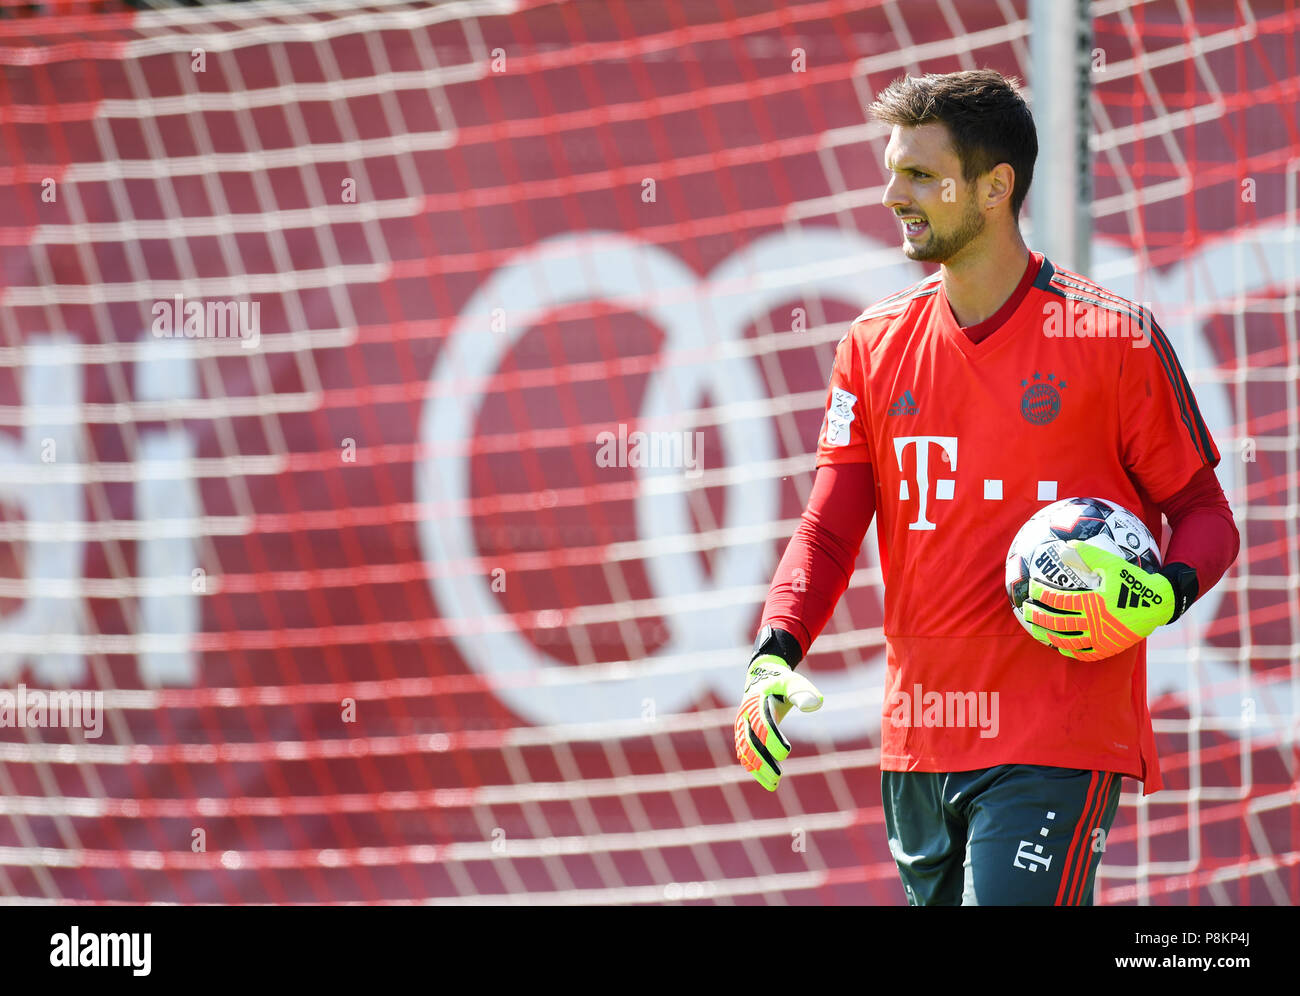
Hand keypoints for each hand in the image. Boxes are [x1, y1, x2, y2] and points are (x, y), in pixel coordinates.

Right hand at [734, 655, 823, 790]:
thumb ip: (802, 692)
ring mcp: (741, 726)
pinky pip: (745, 754)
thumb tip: (816, 704)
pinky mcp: (743, 734)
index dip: (772, 739)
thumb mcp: (792, 682)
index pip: (762, 724)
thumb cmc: (781, 681)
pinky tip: (766, 780)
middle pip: (750, 742)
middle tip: (778, 777)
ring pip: (745, 751)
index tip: (786, 753)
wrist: (761, 677)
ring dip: (757, 768)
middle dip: (762, 761)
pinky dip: (754, 767)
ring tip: (773, 784)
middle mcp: (745, 716)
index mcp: (756, 703)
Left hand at [1024, 540, 1173, 660]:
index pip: (1059, 600)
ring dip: (1048, 635)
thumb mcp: (1113, 563)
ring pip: (1067, 641)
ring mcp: (1102, 639)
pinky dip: (1069, 650)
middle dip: (1037, 616)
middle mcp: (1095, 623)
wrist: (1159, 603)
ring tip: (1035, 629)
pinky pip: (1084, 653)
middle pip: (1057, 623)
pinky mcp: (1109, 648)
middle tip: (1024, 610)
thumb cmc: (1134, 581)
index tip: (1031, 589)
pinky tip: (1059, 645)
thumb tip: (1066, 546)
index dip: (1042, 594)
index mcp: (1094, 603)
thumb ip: (1089, 554)